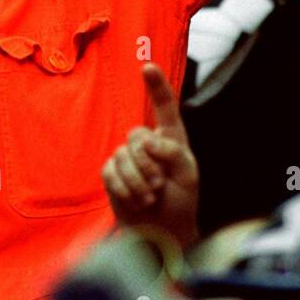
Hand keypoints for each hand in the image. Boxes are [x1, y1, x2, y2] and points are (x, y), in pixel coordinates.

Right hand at [101, 63, 198, 249]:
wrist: (163, 232)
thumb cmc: (181, 201)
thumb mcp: (188, 174)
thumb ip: (172, 152)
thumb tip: (147, 141)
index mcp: (170, 138)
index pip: (164, 107)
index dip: (156, 86)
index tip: (148, 67)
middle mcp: (147, 142)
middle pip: (137, 137)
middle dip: (148, 166)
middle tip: (159, 188)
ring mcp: (127, 157)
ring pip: (122, 156)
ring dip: (138, 183)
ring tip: (150, 198)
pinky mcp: (112, 173)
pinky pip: (111, 173)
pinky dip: (125, 190)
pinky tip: (136, 201)